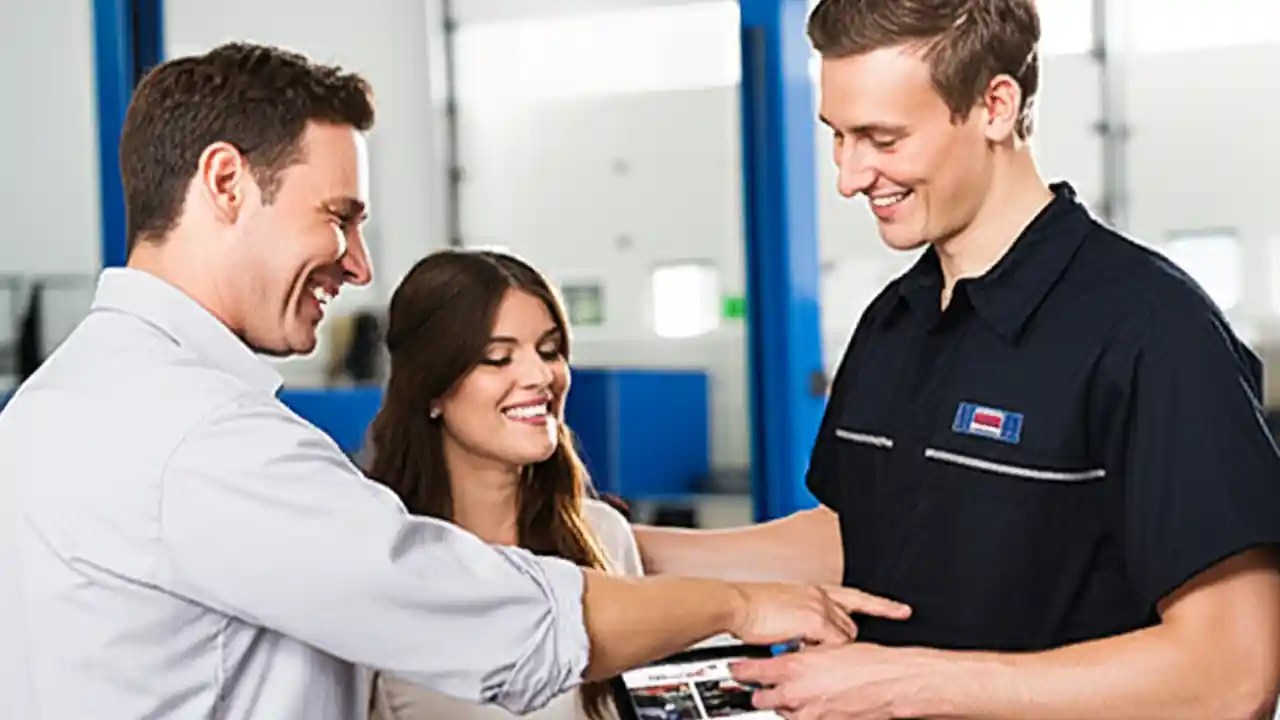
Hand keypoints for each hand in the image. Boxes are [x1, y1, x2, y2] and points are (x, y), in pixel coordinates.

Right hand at [726, 583, 910, 646]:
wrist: (736, 604)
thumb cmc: (751, 608)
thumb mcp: (781, 611)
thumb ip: (798, 621)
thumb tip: (801, 635)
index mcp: (815, 591)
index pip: (857, 597)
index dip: (882, 605)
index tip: (902, 611)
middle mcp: (822, 597)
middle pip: (851, 625)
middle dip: (845, 645)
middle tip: (832, 659)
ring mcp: (820, 608)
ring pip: (845, 638)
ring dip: (832, 651)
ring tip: (810, 658)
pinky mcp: (814, 622)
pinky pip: (831, 646)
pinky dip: (823, 655)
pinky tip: (809, 657)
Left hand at [730, 643, 926, 718]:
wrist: (891, 683)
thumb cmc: (867, 663)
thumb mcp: (828, 649)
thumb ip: (804, 654)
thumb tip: (794, 654)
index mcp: (795, 667)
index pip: (753, 671)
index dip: (741, 671)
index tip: (735, 670)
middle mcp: (796, 693)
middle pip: (762, 698)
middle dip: (762, 692)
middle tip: (764, 685)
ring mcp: (808, 714)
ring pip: (783, 711)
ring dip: (785, 704)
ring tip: (797, 694)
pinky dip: (805, 713)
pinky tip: (815, 704)